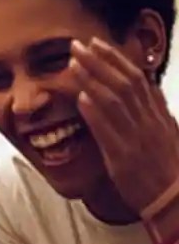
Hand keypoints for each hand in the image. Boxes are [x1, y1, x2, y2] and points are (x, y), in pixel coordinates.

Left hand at [71, 38, 178, 214]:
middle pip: (124, 83)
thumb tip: (148, 88)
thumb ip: (157, 111)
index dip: (116, 59)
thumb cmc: (170, 170)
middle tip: (79, 44)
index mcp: (158, 115)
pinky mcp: (124, 158)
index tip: (98, 44)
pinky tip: (82, 99)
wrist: (176, 199)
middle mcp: (149, 122)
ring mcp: (137, 139)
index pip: (137, 79)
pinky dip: (96, 113)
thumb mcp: (169, 134)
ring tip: (74, 63)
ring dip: (93, 79)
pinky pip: (109, 131)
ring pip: (115, 101)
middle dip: (100, 61)